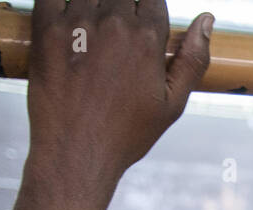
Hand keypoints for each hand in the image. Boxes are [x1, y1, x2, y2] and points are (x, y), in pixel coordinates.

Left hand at [24, 1, 212, 195]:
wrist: (76, 152)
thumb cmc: (125, 133)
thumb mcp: (172, 104)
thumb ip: (193, 59)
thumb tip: (207, 20)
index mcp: (147, 39)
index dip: (147, 7)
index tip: (141, 19)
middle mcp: (113, 24)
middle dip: (121, 6)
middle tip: (114, 38)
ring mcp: (77, 24)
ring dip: (94, 5)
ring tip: (95, 35)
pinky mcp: (45, 30)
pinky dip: (61, 2)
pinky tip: (68, 17)